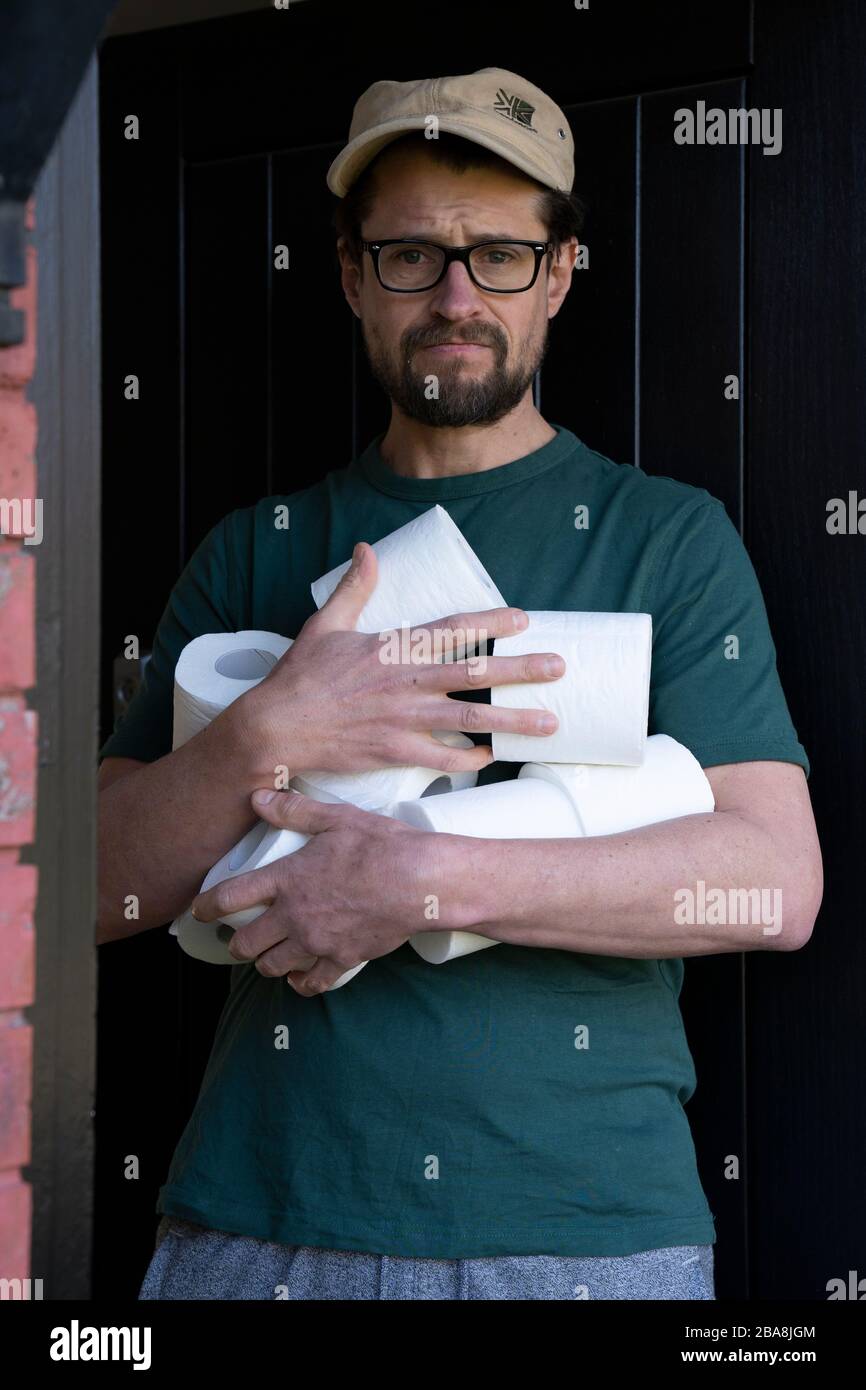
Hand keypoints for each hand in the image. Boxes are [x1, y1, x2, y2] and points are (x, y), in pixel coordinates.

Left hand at [190, 788, 448, 993]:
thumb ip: (294, 811)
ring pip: (273, 966)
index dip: (208, 907)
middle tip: (238, 939)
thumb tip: (259, 798)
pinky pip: (311, 983)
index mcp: (287, 879)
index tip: (199, 912)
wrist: (420, 882)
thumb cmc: (380, 846)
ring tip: (268, 957)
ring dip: (266, 963)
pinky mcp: (341, 959)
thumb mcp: (336, 819)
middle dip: (237, 943)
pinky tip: (300, 978)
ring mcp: (316, 942)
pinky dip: (301, 983)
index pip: (231, 897)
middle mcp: (294, 916)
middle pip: (247, 943)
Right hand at [238, 541, 565, 782]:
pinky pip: (443, 757)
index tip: (522, 619)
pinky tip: (492, 757)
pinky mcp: (394, 751)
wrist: (276, 727)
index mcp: (393, 648)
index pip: (453, 629)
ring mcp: (403, 719)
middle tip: (558, 667)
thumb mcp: (325, 624)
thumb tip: (366, 549)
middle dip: (522, 670)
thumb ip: (355, 588)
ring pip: (471, 720)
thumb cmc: (300, 677)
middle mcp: (406, 682)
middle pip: (476, 674)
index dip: (491, 622)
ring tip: (549, 722)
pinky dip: (470, 758)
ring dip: (514, 720)